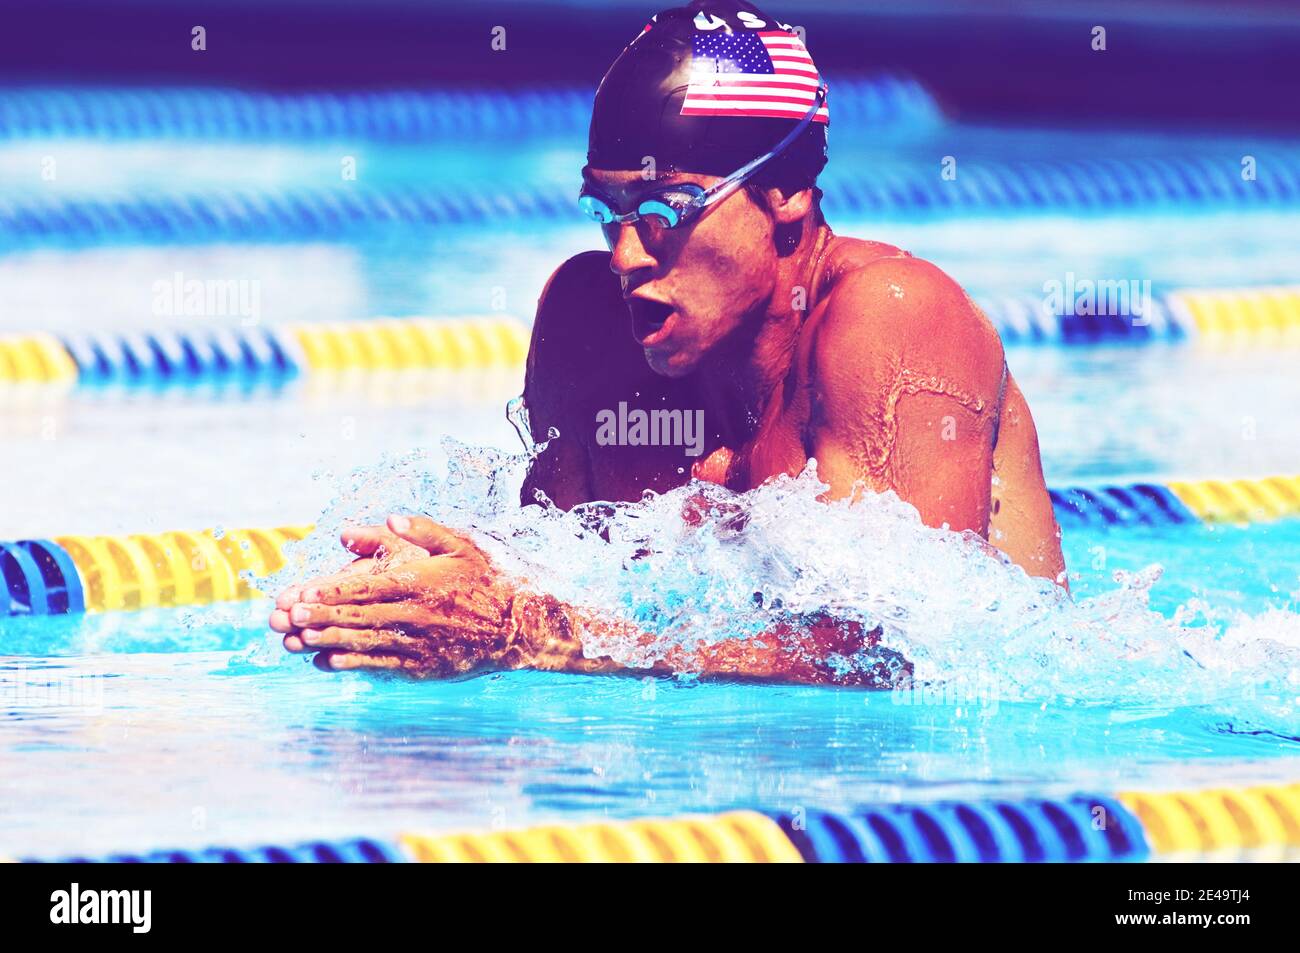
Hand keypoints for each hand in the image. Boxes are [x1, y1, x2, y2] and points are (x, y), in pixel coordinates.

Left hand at [272, 516, 522, 677]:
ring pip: (364, 642)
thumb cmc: (486, 580)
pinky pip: (381, 664)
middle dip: (320, 617)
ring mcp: (417, 643)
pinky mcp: (422, 666)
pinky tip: (328, 662)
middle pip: (359, 615)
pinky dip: (353, 663)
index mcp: (420, 582)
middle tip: (286, 617)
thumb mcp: (459, 545)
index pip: (367, 586)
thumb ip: (423, 530)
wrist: (518, 626)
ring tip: (296, 640)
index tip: (302, 592)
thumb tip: (389, 516)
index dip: (331, 590)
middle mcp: (415, 614)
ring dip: (328, 640)